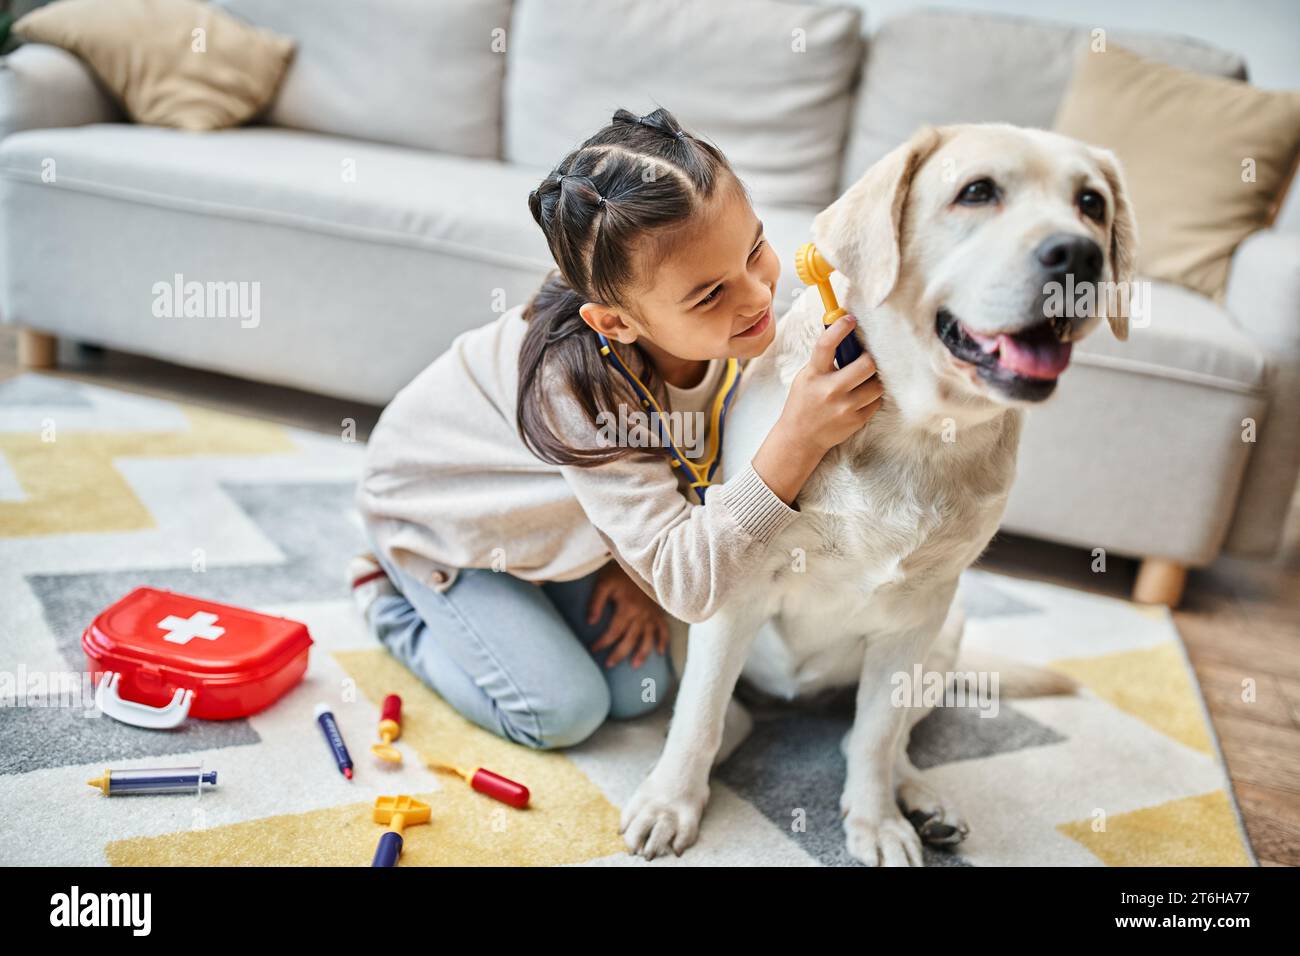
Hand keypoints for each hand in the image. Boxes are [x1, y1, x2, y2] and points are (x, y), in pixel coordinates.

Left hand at [587, 562, 669, 669]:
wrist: (641, 561)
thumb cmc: (619, 571)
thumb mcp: (604, 583)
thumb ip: (595, 603)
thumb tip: (590, 623)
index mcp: (627, 608)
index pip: (613, 632)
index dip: (602, 643)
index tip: (593, 649)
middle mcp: (641, 615)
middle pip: (630, 640)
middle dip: (619, 654)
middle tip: (608, 665)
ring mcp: (651, 614)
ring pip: (648, 639)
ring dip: (642, 653)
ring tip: (634, 666)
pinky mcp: (658, 611)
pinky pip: (664, 629)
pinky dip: (663, 641)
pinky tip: (660, 652)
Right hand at [781, 314, 883, 453]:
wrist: (800, 438)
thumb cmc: (804, 402)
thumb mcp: (807, 377)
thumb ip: (824, 359)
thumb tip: (845, 333)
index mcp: (813, 375)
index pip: (826, 345)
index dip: (839, 328)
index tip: (849, 318)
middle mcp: (830, 391)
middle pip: (866, 365)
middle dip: (870, 358)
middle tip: (867, 357)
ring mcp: (845, 408)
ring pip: (877, 384)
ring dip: (874, 378)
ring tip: (865, 378)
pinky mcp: (856, 420)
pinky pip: (876, 400)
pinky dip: (872, 395)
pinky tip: (862, 395)